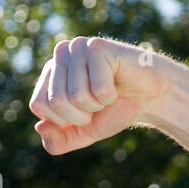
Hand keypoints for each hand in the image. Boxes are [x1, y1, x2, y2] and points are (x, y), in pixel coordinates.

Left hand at [28, 36, 172, 154]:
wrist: (149, 96)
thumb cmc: (115, 109)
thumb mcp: (84, 133)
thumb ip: (59, 141)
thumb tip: (39, 128)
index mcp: (50, 72)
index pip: (38, 105)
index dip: (62, 120)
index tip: (83, 112)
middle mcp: (61, 54)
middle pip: (56, 101)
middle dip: (81, 115)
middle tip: (97, 105)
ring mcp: (78, 47)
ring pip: (76, 96)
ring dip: (97, 105)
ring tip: (108, 93)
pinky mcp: (98, 47)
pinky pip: (98, 89)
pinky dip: (110, 96)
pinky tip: (117, 83)